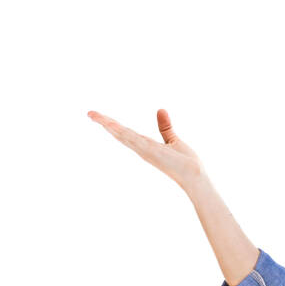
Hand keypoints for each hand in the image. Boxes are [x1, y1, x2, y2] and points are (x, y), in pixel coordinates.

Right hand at [87, 108, 204, 189]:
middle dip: (104, 123)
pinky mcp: (150, 151)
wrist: (194, 176)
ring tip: (94, 115)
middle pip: (119, 133)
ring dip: (108, 125)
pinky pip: (133, 139)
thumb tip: (160, 109)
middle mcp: (142, 149)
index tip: (99, 117)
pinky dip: (122, 132)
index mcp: (146, 146)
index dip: (112, 125)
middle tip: (89, 113)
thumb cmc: (186, 163)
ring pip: (122, 135)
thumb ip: (165, 127)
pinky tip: (111, 125)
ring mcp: (145, 150)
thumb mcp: (173, 140)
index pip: (125, 133)